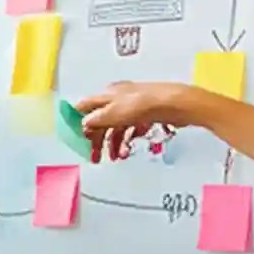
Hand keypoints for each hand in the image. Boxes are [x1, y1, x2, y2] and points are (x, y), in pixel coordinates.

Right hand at [74, 81, 190, 162]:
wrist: (176, 103)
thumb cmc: (142, 105)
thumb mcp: (112, 114)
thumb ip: (95, 120)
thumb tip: (84, 125)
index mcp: (105, 95)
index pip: (83, 107)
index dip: (78, 122)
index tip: (77, 139)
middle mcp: (116, 98)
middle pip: (99, 120)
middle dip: (96, 139)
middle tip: (95, 156)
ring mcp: (132, 106)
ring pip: (115, 127)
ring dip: (113, 143)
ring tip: (116, 157)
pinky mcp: (146, 114)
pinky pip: (131, 129)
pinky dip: (127, 140)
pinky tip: (128, 149)